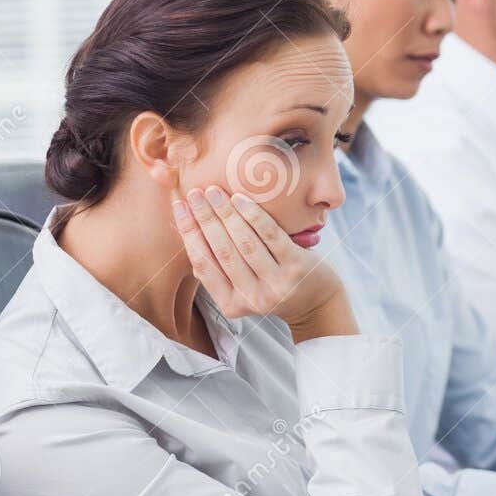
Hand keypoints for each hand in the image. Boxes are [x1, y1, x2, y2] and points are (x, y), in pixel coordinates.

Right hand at [171, 186, 353, 342]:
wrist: (316, 303)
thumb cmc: (271, 286)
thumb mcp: (241, 286)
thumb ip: (217, 267)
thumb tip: (185, 229)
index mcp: (231, 304)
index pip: (203, 263)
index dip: (188, 232)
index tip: (178, 206)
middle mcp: (252, 298)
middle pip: (221, 250)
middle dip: (204, 218)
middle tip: (194, 193)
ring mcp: (276, 284)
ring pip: (244, 243)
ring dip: (225, 214)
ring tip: (213, 191)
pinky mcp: (296, 267)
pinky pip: (270, 236)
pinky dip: (253, 215)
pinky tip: (239, 199)